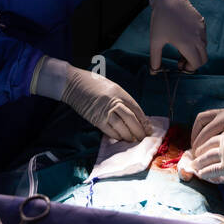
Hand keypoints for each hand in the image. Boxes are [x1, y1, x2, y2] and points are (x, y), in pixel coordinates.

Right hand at [32, 58, 151, 141]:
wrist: (74, 84)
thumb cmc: (93, 83)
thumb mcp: (111, 87)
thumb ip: (122, 99)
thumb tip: (134, 114)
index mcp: (119, 92)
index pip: (136, 109)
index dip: (144, 120)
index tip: (149, 128)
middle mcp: (113, 102)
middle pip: (130, 119)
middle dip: (139, 130)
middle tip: (144, 137)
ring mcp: (104, 111)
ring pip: (121, 126)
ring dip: (129, 135)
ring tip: (134, 140)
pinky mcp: (95, 119)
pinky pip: (109, 130)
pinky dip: (116, 136)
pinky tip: (121, 139)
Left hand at [149, 0, 206, 71]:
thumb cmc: (161, 20)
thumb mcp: (155, 40)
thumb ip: (155, 59)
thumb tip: (154, 72)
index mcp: (187, 44)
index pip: (196, 64)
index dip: (189, 68)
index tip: (179, 65)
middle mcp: (198, 38)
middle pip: (203, 59)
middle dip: (193, 63)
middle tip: (180, 60)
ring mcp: (201, 30)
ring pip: (204, 48)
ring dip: (196, 53)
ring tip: (181, 48)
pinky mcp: (202, 23)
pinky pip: (203, 38)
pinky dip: (197, 43)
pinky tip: (185, 37)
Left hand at [192, 125, 223, 182]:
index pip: (217, 136)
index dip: (209, 141)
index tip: (206, 145)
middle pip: (208, 144)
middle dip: (200, 150)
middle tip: (196, 154)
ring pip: (207, 156)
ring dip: (199, 162)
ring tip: (194, 165)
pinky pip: (213, 169)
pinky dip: (205, 172)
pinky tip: (200, 174)